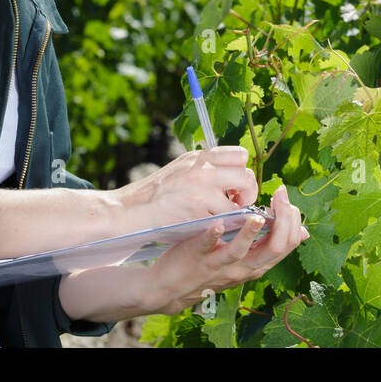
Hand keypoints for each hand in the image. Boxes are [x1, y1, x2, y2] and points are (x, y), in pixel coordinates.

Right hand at [108, 146, 257, 233]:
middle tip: (237, 204)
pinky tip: (214, 226)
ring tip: (226, 216)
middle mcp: (202, 169)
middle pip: (246, 176)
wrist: (132, 210)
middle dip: (248, 192)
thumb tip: (232, 175)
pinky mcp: (198, 210)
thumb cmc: (158, 194)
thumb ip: (205, 168)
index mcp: (200, 157)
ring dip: (238, 210)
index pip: (240, 155)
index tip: (234, 186)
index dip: (242, 172)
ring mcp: (201, 189)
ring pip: (241, 199)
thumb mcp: (182, 169)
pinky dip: (225, 224)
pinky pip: (227, 218)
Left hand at [136, 184, 308, 314]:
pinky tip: (219, 223)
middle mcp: (243, 268)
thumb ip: (271, 245)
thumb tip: (304, 232)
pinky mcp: (198, 256)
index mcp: (257, 264)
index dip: (293, 222)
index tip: (287, 201)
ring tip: (257, 216)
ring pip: (241, 252)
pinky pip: (207, 247)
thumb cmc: (214, 266)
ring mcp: (220, 264)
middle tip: (280, 197)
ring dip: (250, 233)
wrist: (172, 288)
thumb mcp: (247, 260)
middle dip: (282, 222)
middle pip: (274, 249)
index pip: (287, 245)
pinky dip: (214, 235)